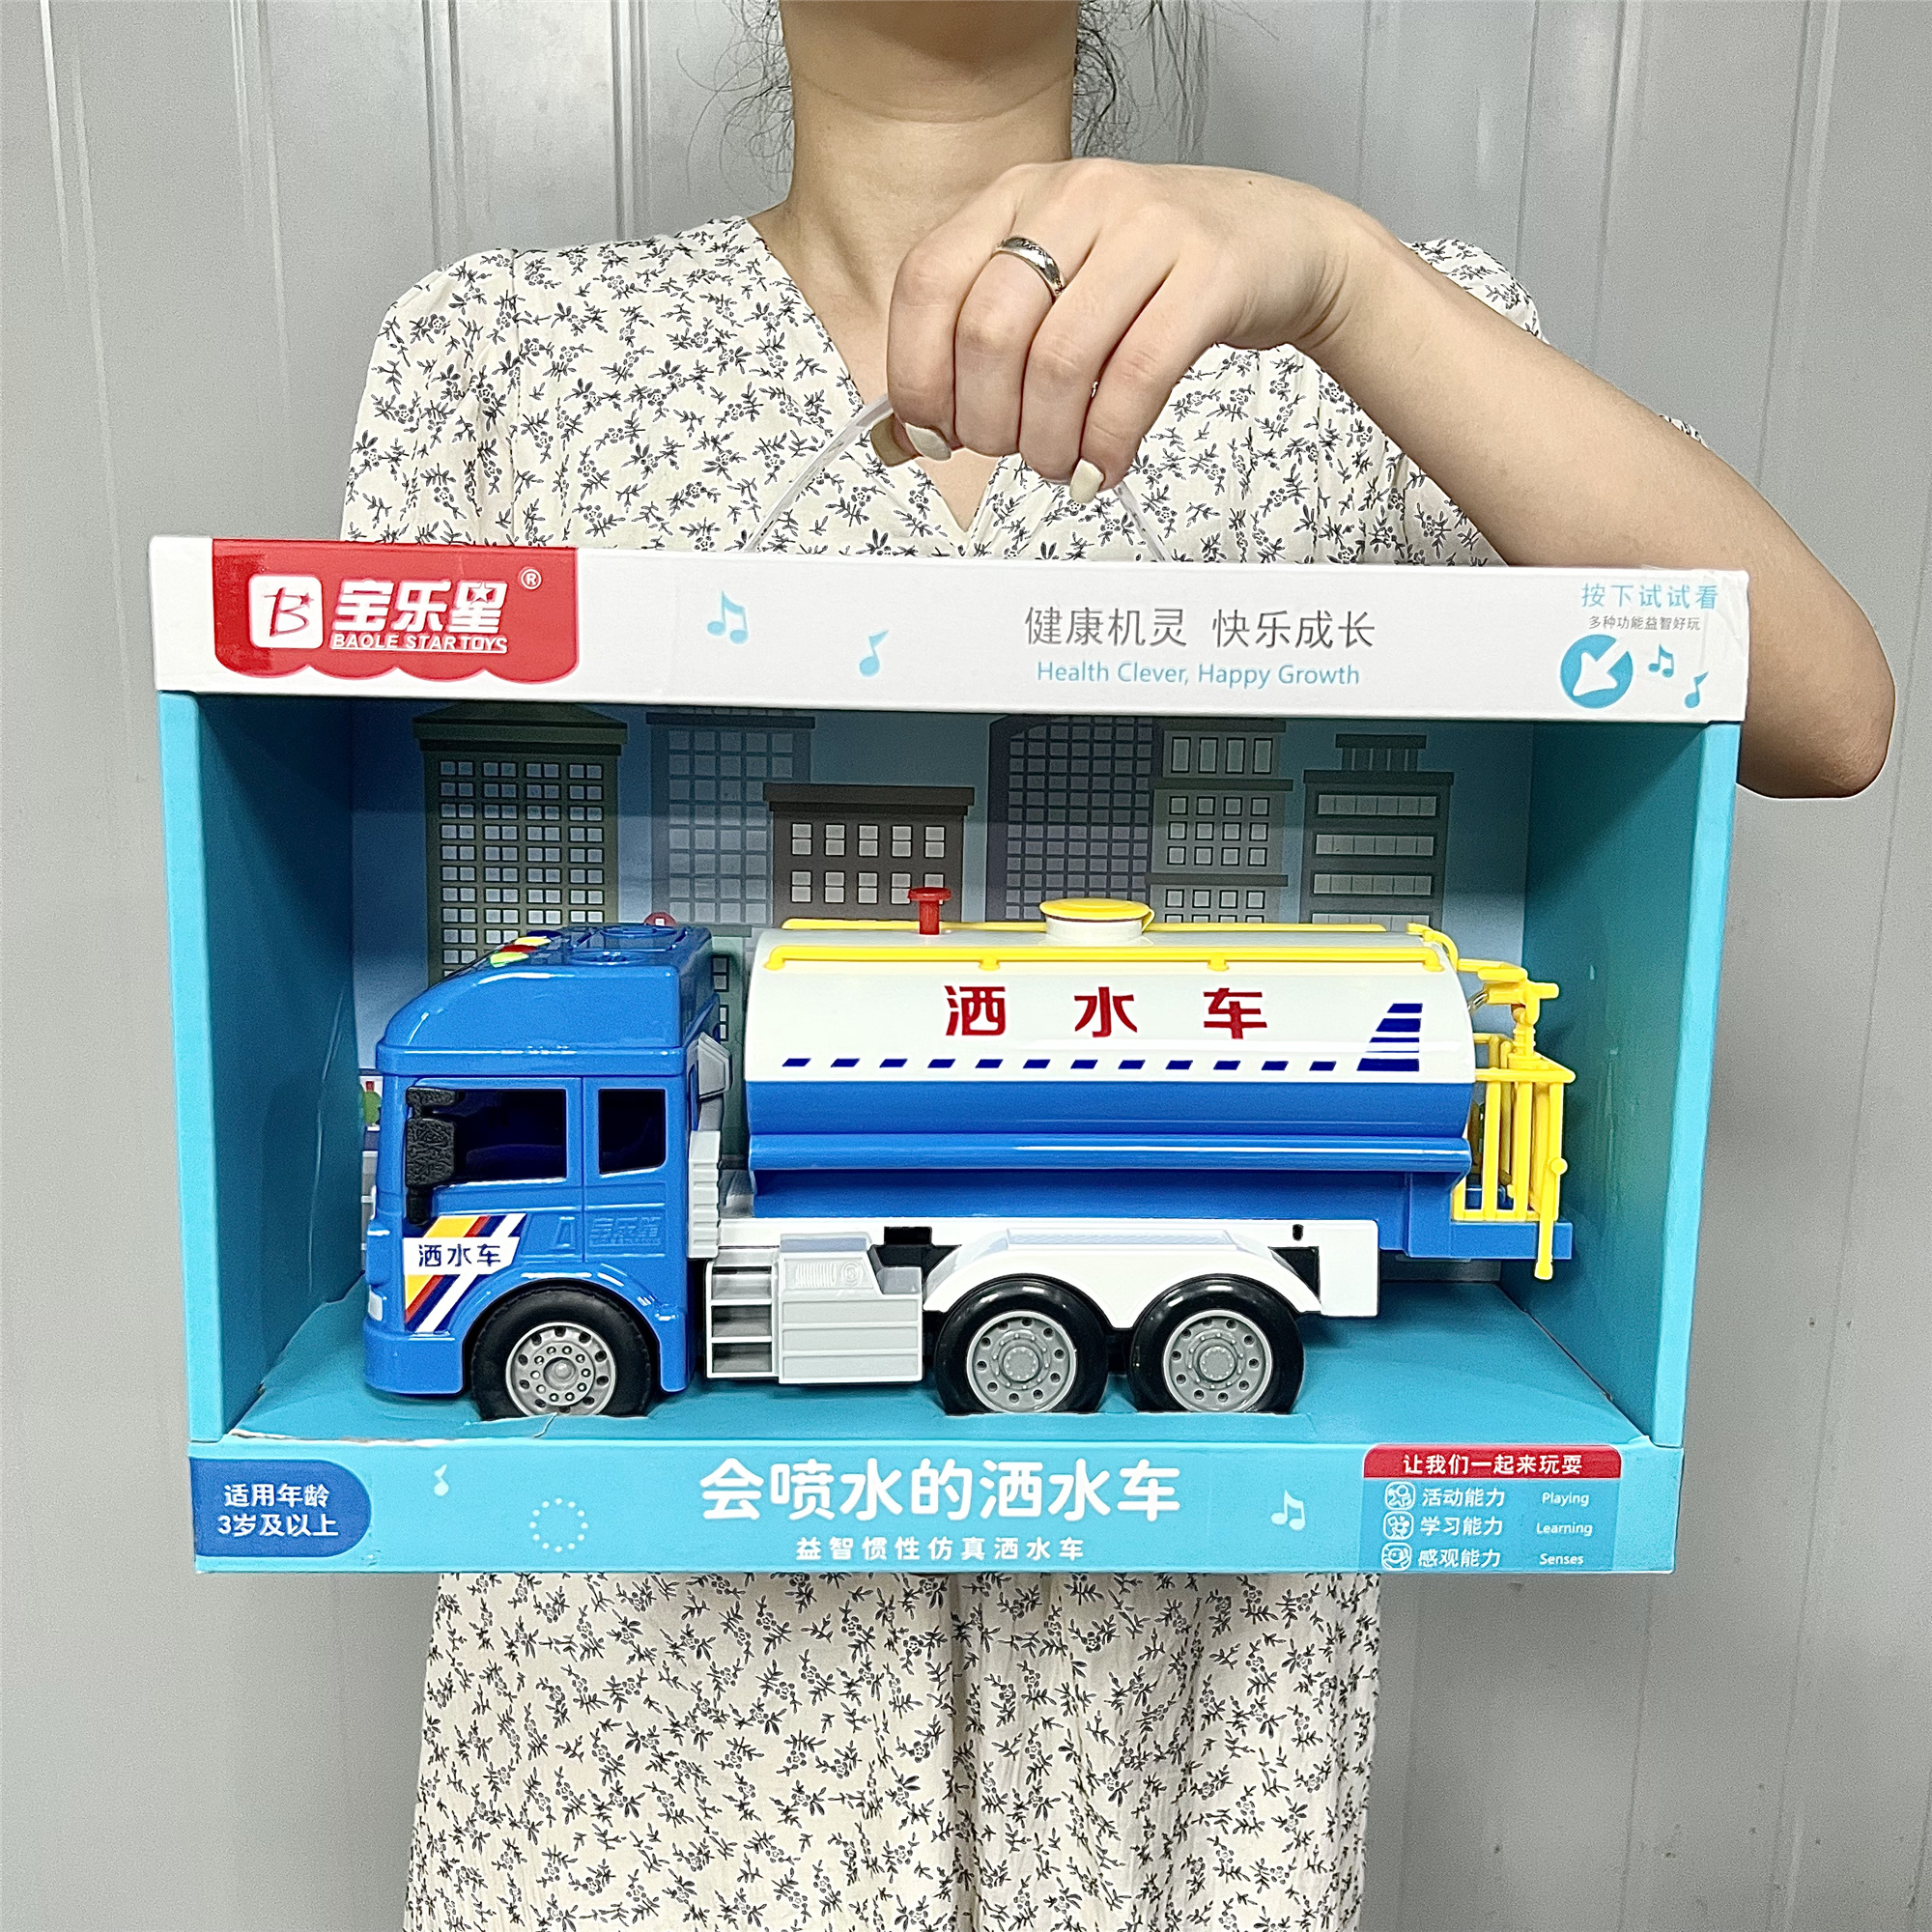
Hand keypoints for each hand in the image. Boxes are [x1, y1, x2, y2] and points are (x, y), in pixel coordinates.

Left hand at [881, 159, 1359, 498]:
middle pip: (990, 330)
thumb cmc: (1156, 274)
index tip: (933, 433)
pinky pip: (1137, 377)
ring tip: (1062, 465)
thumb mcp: (1058, 283)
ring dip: (1049, 442)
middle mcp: (1076, 196)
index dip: (918, 374)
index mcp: (1019, 194)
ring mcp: (1147, 227)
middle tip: (1010, 453)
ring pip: (1060, 361)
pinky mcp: (1209, 271)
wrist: (1281, 241)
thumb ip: (984, 341)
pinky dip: (1109, 441)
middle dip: (988, 421)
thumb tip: (905, 436)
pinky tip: (1106, 463)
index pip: (928, 282)